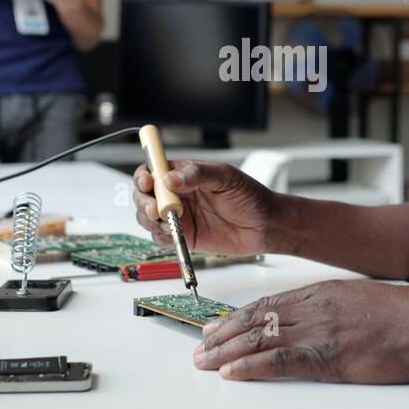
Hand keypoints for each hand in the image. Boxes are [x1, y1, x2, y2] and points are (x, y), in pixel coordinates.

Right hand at [133, 160, 272, 256]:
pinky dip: (160, 237)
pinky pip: (161, 238)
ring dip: (149, 220)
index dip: (144, 175)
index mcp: (185, 174)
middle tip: (154, 208)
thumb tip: (171, 179)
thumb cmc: (249, 196)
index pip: (154, 170)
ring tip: (165, 221)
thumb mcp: (227, 178)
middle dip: (143, 201)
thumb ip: (199, 176)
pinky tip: (172, 234)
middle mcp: (178, 194)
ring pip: (148, 217)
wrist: (264, 226)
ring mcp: (179, 216)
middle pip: (145, 195)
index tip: (146, 182)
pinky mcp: (184, 236)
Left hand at [193, 279, 408, 382]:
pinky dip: (252, 367)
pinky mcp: (331, 357)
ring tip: (205, 361)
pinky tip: (232, 373)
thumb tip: (322, 322)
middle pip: (258, 320)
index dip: (240, 316)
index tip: (221, 325)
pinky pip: (281, 362)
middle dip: (224, 334)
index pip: (270, 304)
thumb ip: (338, 308)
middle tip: (201, 345)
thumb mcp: (366, 299)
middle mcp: (316, 307)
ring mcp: (322, 331)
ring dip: (227, 351)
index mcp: (325, 291)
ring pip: (261, 339)